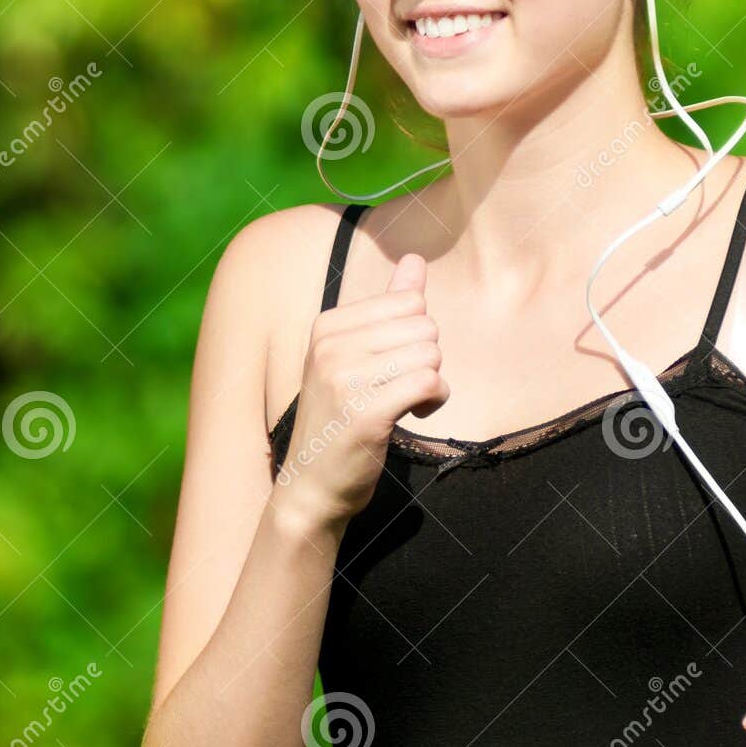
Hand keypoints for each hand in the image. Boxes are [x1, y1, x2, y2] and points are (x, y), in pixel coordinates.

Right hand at [274, 251, 449, 529]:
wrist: (311, 485)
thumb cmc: (338, 420)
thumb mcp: (353, 357)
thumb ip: (388, 307)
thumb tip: (415, 261)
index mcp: (327, 326)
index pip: (407, 301)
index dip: (415, 334)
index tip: (393, 364)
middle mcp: (331, 346)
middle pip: (424, 325)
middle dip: (427, 358)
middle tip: (401, 387)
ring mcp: (345, 379)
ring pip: (430, 354)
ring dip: (432, 382)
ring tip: (406, 402)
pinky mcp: (367, 413)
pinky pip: (429, 383)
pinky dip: (435, 400)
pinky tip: (415, 414)